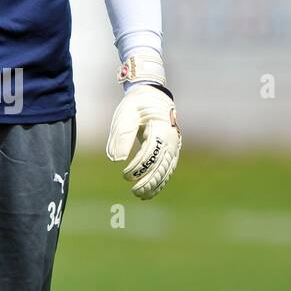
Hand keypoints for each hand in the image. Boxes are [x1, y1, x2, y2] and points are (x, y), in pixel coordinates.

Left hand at [107, 80, 180, 199]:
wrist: (152, 95)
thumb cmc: (136, 105)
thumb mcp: (126, 115)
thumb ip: (122, 136)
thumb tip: (117, 160)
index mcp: (160, 129)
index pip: (150, 154)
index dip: (138, 168)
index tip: (125, 175)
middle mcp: (170, 138)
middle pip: (161, 165)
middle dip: (148, 181)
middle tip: (134, 191)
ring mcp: (173, 144)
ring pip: (166, 170)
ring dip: (155, 184)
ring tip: (140, 195)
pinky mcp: (171, 149)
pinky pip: (168, 168)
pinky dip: (160, 181)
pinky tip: (151, 191)